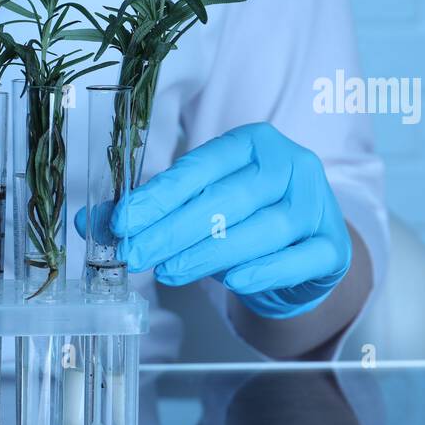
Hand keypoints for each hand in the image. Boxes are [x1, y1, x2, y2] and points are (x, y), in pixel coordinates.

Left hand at [98, 122, 350, 318]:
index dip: (160, 195)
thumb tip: (90, 222)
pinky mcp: (333, 247)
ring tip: (167, 273)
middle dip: (174, 229)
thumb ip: (148, 211)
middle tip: (135, 255)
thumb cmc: (241, 221)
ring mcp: (318, 205)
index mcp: (253, 143)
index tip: (123, 221)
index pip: (201, 167)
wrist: (302, 252)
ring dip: (210, 252)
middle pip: (229, 198)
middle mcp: (291, 165)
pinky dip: (265, 269)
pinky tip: (232, 281)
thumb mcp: (196, 207)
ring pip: (263, 228)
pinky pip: (298, 258)